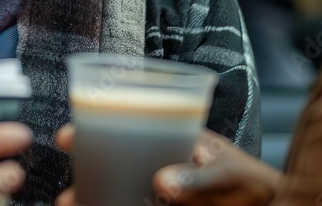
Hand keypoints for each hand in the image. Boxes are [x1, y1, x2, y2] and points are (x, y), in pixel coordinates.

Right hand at [54, 125, 279, 205]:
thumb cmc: (255, 184)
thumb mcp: (228, 174)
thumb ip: (198, 177)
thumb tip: (162, 182)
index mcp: (171, 137)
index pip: (126, 123)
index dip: (93, 126)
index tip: (69, 137)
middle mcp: (159, 162)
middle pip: (113, 162)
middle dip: (85, 175)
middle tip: (67, 193)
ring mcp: (161, 192)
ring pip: (117, 192)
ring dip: (94, 199)